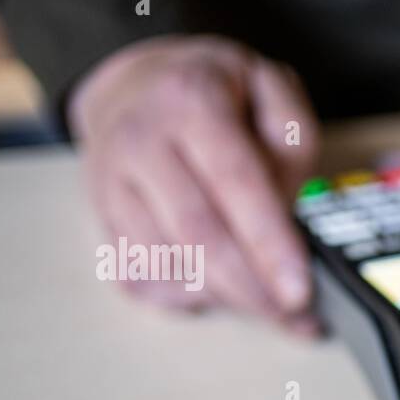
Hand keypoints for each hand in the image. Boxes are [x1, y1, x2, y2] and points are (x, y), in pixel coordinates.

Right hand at [69, 35, 318, 333]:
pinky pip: (143, 278)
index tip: (299, 292)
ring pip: (170, 265)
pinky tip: (216, 285)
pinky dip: (186, 296)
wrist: (131, 83)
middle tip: (293, 316)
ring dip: (224, 295)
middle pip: (197, 235)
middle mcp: (142, 140)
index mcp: (192, 102)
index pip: (235, 183)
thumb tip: (288, 206)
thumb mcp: (270, 84)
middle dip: (250, 289)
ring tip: (264, 296)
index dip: (269, 244)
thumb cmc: (213, 92)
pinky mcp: (100, 217)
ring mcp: (111, 182)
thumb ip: (295, 135)